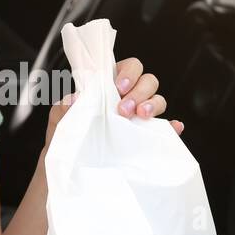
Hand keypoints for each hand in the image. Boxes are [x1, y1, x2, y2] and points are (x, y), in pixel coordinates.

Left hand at [42, 56, 184, 154]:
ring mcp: (140, 117)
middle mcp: (129, 98)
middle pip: (148, 81)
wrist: (71, 167)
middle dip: (139, 91)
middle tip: (125, 109)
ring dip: (153, 105)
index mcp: (110, 86)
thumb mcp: (60, 120)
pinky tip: (173, 128)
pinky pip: (166, 129)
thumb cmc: (68, 138)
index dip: (128, 73)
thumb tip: (74, 99)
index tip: (118, 87)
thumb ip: (64, 107)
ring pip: (159, 99)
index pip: (128, 67)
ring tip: (140, 117)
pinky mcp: (148, 137)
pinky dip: (172, 127)